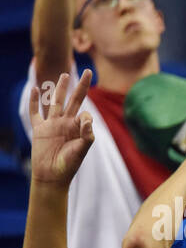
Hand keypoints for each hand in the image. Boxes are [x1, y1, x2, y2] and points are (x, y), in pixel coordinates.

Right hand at [28, 70, 93, 186]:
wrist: (52, 175)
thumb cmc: (69, 165)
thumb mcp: (81, 150)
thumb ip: (87, 135)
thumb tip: (86, 117)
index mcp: (78, 128)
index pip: (86, 113)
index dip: (86, 116)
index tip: (84, 123)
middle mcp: (66, 123)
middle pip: (74, 100)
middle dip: (81, 86)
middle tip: (89, 71)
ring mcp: (52, 124)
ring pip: (55, 102)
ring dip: (60, 88)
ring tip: (64, 75)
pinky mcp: (39, 128)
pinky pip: (35, 112)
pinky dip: (34, 100)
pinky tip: (36, 88)